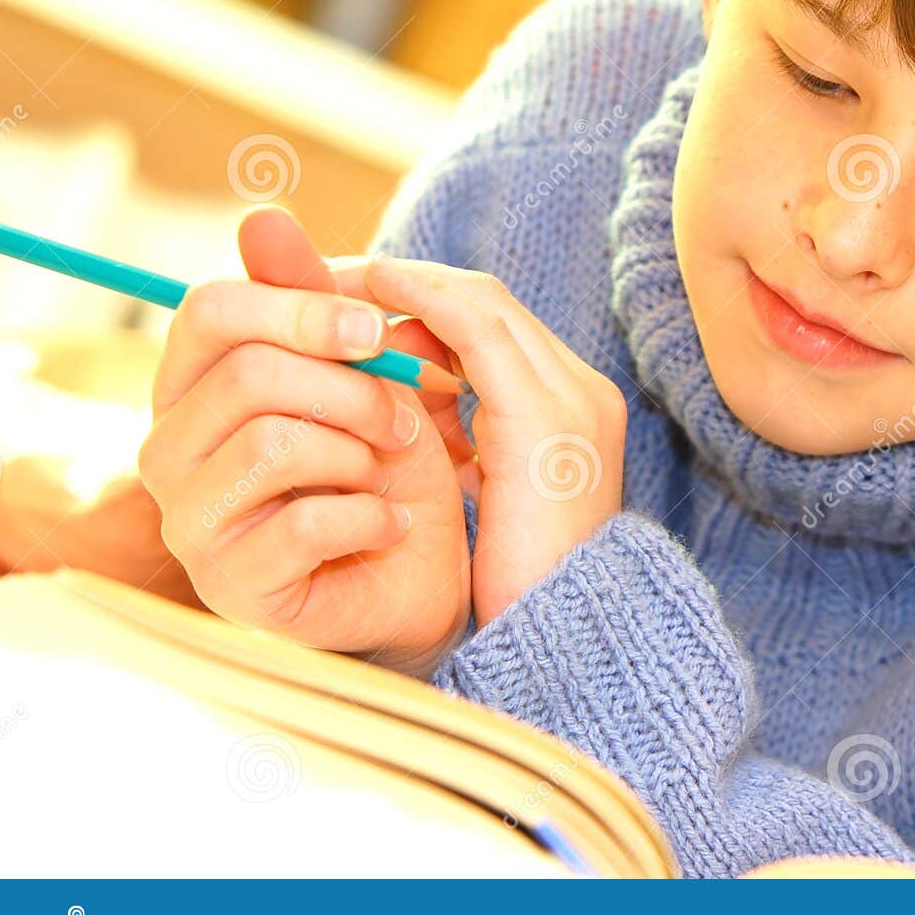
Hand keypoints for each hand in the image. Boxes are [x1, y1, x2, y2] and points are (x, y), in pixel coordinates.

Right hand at [136, 209, 470, 678]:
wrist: (419, 576)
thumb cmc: (384, 466)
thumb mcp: (360, 373)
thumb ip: (310, 300)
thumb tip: (261, 213)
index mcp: (192, 385)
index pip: (209, 310)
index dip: (300, 308)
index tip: (373, 329)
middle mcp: (168, 451)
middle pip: (248, 373)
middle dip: (351, 389)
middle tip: (403, 418)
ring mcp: (191, 524)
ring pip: (275, 444)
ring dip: (362, 454)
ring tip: (390, 473)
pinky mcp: (232, 586)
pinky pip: (306, 524)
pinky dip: (371, 517)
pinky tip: (388, 527)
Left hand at [360, 254, 626, 622]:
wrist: (568, 636)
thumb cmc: (518, 587)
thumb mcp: (482, 495)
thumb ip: (453, 437)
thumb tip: (397, 393)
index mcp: (571, 411)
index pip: (493, 331)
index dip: (423, 306)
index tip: (358, 310)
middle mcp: (580, 391)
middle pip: (487, 304)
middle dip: (409, 284)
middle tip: (333, 278)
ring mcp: (569, 396)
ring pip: (481, 303)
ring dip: (407, 284)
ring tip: (338, 280)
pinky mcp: (543, 414)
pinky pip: (475, 329)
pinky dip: (422, 299)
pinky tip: (373, 291)